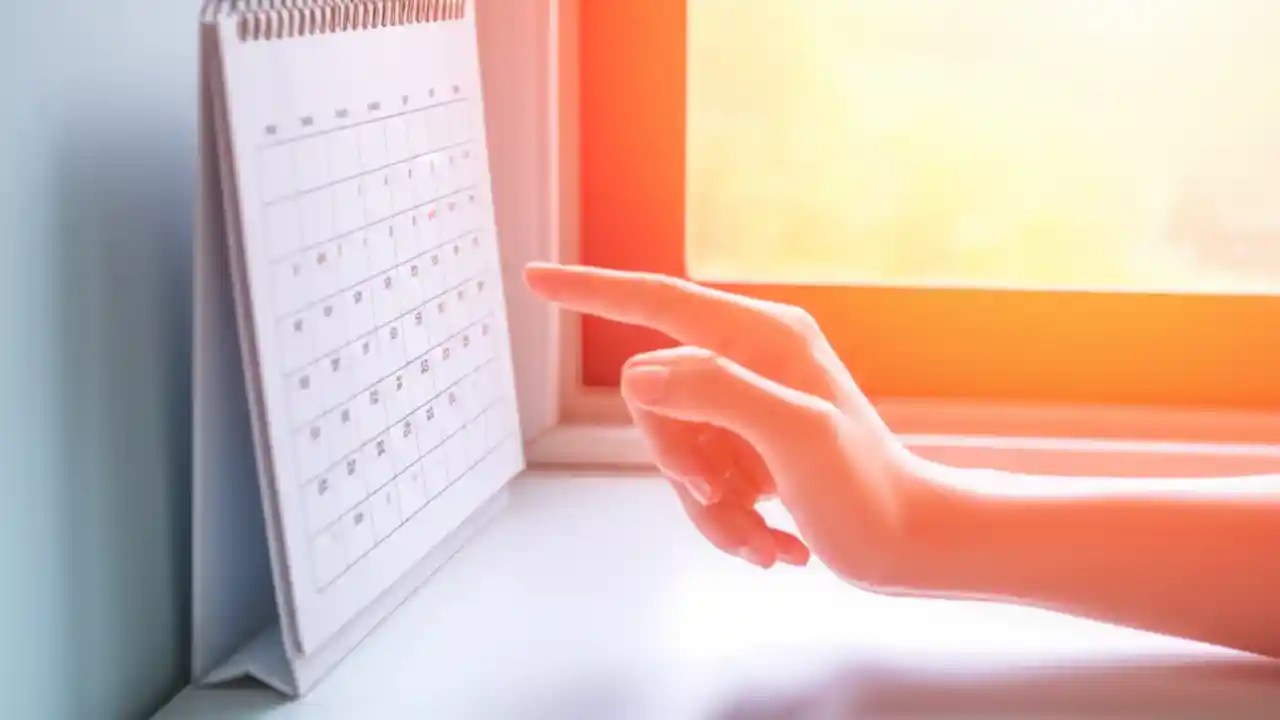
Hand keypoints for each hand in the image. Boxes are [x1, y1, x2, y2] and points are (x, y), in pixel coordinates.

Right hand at [525, 263, 948, 587]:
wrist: (912, 545)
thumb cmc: (868, 492)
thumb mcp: (794, 436)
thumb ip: (716, 393)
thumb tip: (637, 376)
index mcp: (760, 336)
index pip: (657, 300)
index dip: (592, 291)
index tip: (535, 278)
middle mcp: (747, 360)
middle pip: (653, 397)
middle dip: (677, 460)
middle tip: (725, 498)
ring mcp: (745, 405)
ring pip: (673, 448)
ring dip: (709, 507)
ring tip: (764, 539)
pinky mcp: (748, 446)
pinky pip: (697, 478)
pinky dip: (726, 520)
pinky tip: (774, 542)